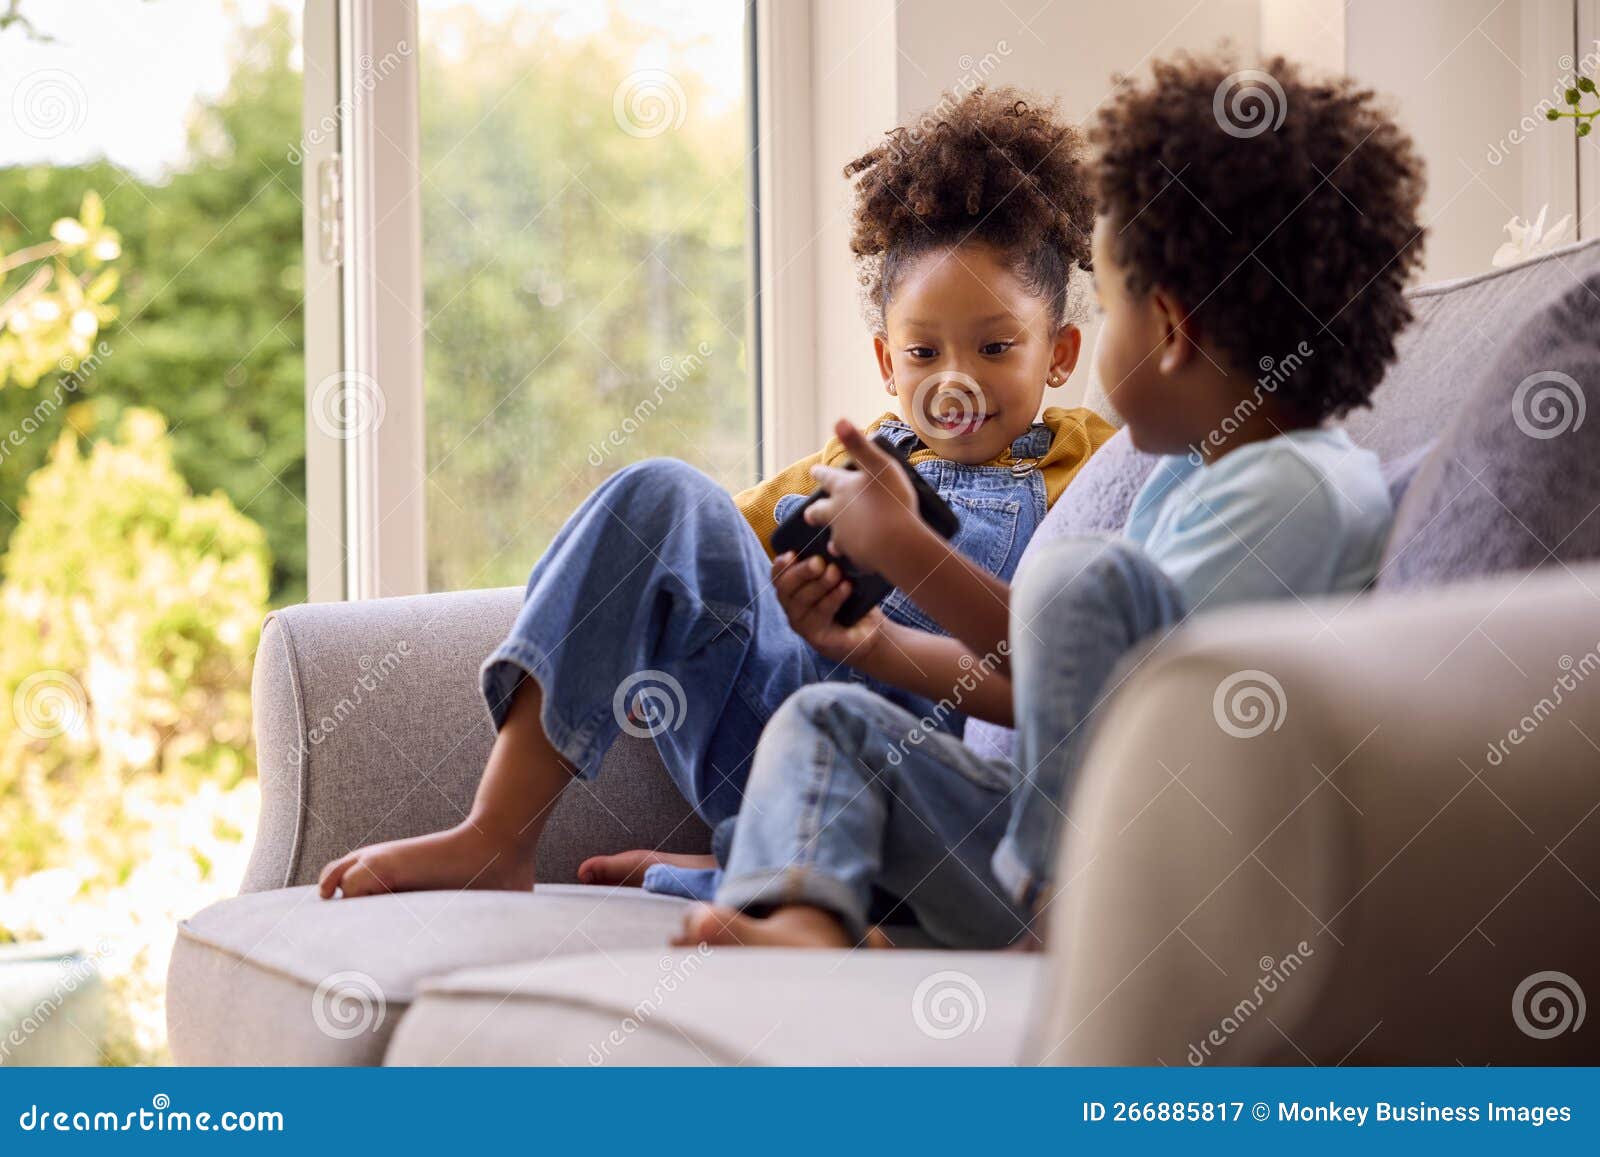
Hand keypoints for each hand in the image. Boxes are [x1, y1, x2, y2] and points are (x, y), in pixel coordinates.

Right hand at [771, 550, 887, 666]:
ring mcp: (801, 623)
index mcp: (793, 590)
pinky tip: (845, 587)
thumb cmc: (851, 601)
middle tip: (819, 562)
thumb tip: (830, 543)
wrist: (868, 631)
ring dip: (820, 584)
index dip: (780, 565)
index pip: (778, 576)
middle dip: (802, 571)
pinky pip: (820, 613)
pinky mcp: (814, 636)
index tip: (791, 553)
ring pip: (802, 600)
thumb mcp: (839, 577)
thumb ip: (829, 562)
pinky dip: (833, 598)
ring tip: (836, 572)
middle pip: (785, 587)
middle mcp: (792, 606)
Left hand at [805, 419, 920, 576]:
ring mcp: (844, 537)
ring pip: (834, 536)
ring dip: (836, 535)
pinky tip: (861, 555)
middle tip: (811, 513)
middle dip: (815, 511)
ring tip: (837, 539)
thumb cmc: (891, 501)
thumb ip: (859, 444)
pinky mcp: (855, 557)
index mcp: (842, 489)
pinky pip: (852, 556)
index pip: (825, 477)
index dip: (821, 473)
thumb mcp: (879, 465)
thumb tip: (838, 421)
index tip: (814, 471)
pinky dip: (855, 554)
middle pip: (818, 512)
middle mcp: (836, 513)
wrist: (896, 543)